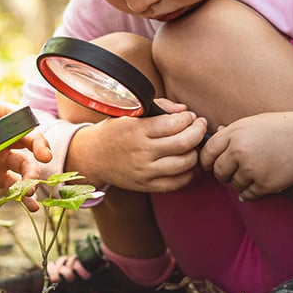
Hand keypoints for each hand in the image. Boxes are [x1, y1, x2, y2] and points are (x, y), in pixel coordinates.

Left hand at [0, 103, 52, 208]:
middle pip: (25, 138)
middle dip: (38, 145)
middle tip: (44, 157)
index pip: (6, 113)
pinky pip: (15, 187)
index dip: (20, 116)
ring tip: (30, 191)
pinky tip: (32, 207)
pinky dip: (24, 197)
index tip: (30, 124)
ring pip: (24, 165)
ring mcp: (0, 160)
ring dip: (32, 176)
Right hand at [67, 102, 207, 191]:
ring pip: (185, 164)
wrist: (93, 156)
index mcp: (137, 129)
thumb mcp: (131, 111)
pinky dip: (188, 172)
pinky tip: (184, 162)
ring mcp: (145, 171)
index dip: (189, 118)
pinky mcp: (147, 186)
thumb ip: (160, 107)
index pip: (175, 123)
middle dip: (199, 132)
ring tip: (191, 145)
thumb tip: (185, 111)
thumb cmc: (115, 130)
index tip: (190, 116)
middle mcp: (142, 151)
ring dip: (195, 152)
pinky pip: (178, 183)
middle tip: (200, 127)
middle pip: (184, 143)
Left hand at [199, 111, 292, 200]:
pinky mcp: (264, 185)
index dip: (205, 160)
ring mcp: (251, 169)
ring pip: (233, 183)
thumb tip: (215, 134)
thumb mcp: (253, 123)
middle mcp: (239, 151)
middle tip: (229, 172)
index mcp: (234, 133)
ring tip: (253, 172)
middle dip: (222, 173)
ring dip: (239, 182)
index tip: (209, 164)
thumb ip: (232, 131)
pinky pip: (247, 194)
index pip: (207, 151)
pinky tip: (258, 183)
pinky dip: (249, 192)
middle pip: (218, 170)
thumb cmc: (282, 129)